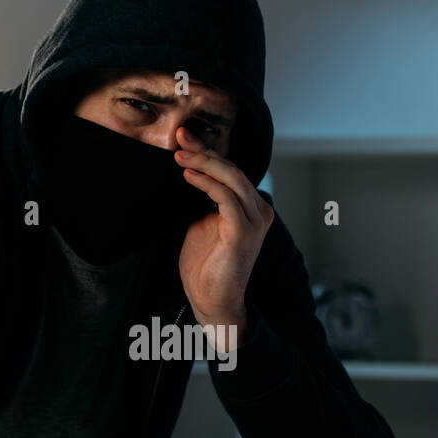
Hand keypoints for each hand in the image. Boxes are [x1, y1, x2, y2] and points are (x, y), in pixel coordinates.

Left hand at [174, 126, 274, 345]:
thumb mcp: (202, 224)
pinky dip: (207, 183)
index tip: (183, 138)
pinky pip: (226, 198)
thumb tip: (190, 173)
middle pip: (232, 169)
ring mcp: (254, 221)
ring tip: (180, 155)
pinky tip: (188, 175)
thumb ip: (204, 200)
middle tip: (180, 137)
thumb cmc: (206, 266)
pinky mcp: (242, 232)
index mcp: (250, 207)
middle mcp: (258, 210)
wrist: (212, 301)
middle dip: (204, 150)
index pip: (230, 171)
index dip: (207, 152)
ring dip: (204, 163)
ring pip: (232, 179)